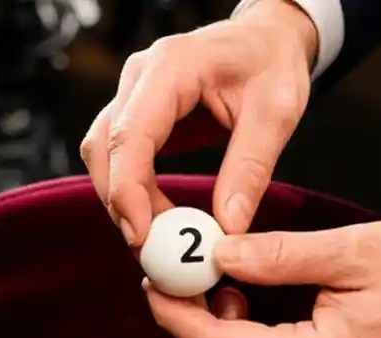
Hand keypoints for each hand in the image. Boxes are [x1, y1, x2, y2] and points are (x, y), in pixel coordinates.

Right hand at [81, 0, 317, 243]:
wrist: (268, 40)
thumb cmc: (273, 66)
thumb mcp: (276, 114)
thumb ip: (251, 169)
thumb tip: (229, 228)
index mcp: (171, 67)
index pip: (130, 134)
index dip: (127, 189)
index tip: (142, 236)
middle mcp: (140, 77)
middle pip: (104, 149)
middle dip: (121, 205)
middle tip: (153, 253)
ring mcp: (132, 94)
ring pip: (103, 157)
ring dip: (124, 203)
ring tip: (163, 243)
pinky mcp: (138, 115)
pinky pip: (119, 159)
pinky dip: (132, 194)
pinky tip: (161, 221)